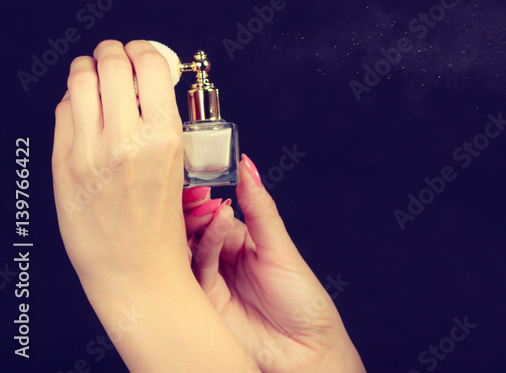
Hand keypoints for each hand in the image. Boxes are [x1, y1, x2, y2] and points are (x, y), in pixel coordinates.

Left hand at [53, 39, 190, 296]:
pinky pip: (63, 110)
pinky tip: (84, 106)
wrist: (135, 268)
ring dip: (88, 67)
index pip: (151, 65)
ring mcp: (90, 151)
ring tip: (95, 72)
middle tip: (117, 54)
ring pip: (80, 79)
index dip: (146, 49)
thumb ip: (160, 120)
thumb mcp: (177, 162)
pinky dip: (73, 99)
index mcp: (165, 137)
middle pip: (112, 63)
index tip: (146, 53)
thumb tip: (145, 80)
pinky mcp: (63, 163)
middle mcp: (127, 139)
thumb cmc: (160, 222)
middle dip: (114, 50)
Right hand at [184, 156, 364, 372]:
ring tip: (211, 203)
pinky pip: (196, 265)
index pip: (212, 212)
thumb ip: (260, 209)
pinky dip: (205, 240)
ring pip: (188, 244)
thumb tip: (247, 166)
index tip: (203, 170)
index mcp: (239, 243)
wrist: (306, 351)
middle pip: (193, 227)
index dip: (205, 192)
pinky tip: (218, 220)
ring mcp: (209, 281)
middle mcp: (220, 259)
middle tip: (198, 186)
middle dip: (193, 205)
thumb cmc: (302, 300)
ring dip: (196, 220)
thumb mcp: (280, 247)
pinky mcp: (203, 301)